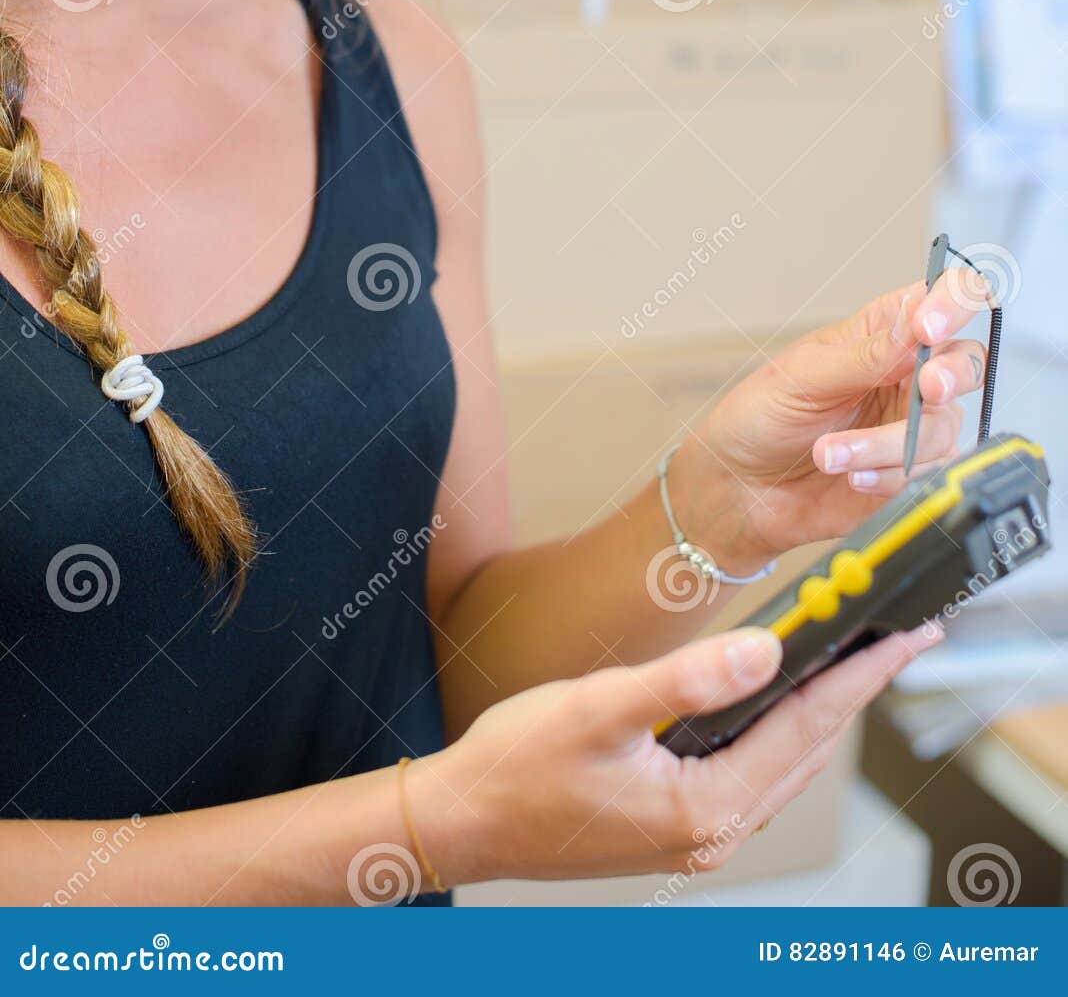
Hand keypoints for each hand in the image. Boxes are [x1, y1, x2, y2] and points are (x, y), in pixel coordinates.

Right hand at [406, 621, 941, 887]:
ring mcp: (695, 834)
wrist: (462, 821)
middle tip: (897, 637)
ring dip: (821, 710)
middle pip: (808, 749)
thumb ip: (687, 681)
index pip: (807, 728)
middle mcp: (712, 832)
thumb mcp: (599, 709)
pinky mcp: (676, 824)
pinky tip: (777, 700)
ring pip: (784, 763)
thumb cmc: (517, 766)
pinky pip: (753, 772)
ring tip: (853, 659)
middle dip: (855, 690)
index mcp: (705, 809)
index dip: (861, 675)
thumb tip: (767, 650)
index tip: (907, 635)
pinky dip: (779, 730)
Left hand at [677, 266, 991, 568]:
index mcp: (883, 329)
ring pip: (942, 426)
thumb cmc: (764, 415)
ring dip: (887, 444)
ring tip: (830, 454)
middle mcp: (907, 373)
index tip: (930, 328)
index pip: (944, 295)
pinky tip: (850, 476)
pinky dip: (888, 475)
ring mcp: (914, 423)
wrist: (743, 487)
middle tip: (926, 389)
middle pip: (967, 361)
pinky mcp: (912, 471)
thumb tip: (917, 324)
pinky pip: (929, 473)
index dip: (954, 302)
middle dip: (951, 375)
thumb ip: (865, 355)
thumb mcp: (805, 375)